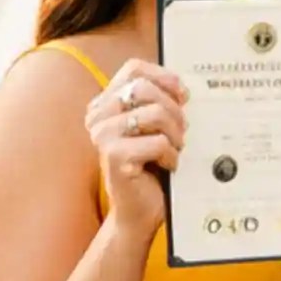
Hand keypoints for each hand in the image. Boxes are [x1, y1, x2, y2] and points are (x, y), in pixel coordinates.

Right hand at [85, 59, 188, 241]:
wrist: (138, 212)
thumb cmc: (149, 169)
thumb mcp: (154, 129)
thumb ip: (159, 103)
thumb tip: (182, 88)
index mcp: (104, 104)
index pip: (133, 69)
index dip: (163, 77)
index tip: (183, 94)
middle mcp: (97, 117)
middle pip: (145, 88)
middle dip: (174, 109)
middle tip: (182, 131)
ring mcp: (103, 136)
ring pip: (155, 113)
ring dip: (175, 134)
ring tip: (175, 150)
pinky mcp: (114, 157)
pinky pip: (158, 142)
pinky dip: (172, 155)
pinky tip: (167, 166)